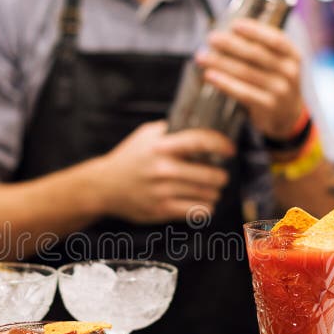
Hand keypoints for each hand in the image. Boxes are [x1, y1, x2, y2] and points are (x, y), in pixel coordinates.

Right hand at [93, 121, 233, 223]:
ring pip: (207, 194)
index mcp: (162, 147)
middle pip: (211, 174)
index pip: (201, 141)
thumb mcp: (145, 135)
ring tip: (210, 189)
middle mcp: (164, 169)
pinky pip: (197, 211)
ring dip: (213, 192)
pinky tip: (201, 202)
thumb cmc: (129, 158)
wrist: (103, 186)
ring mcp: (163, 191)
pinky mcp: (161, 210)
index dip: (221, 144)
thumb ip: (171, 130)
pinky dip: (204, 207)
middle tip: (220, 175)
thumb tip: (200, 121)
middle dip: (221, 175)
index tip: (230, 149)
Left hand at [195, 18, 303, 139]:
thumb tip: (228, 34)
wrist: (288, 116)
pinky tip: (210, 76)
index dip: (255, 30)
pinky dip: (224, 83)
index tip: (234, 24)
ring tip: (202, 57)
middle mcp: (288, 72)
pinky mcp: (267, 106)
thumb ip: (262, 50)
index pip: (275, 39)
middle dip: (230, 44)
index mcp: (293, 55)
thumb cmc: (275, 83)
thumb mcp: (278, 64)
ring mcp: (279, 90)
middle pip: (256, 54)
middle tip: (211, 38)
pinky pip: (242, 92)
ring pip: (245, 72)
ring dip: (221, 63)